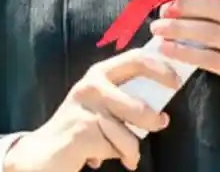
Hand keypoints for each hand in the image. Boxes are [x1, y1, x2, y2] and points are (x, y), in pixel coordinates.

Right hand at [3, 50, 179, 171]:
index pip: (137, 59)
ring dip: (131, 149)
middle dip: (153, 119)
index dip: (162, 68)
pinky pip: (118, 148)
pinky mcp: (83, 133)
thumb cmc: (81, 126)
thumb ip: (126, 93)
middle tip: (162, 123)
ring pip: (129, 134)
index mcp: (100, 73)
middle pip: (139, 105)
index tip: (177, 81)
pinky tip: (101, 158)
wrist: (42, 153)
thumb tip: (167, 88)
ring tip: (127, 153)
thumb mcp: (102, 102)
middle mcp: (92, 86)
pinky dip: (119, 157)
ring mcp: (86, 110)